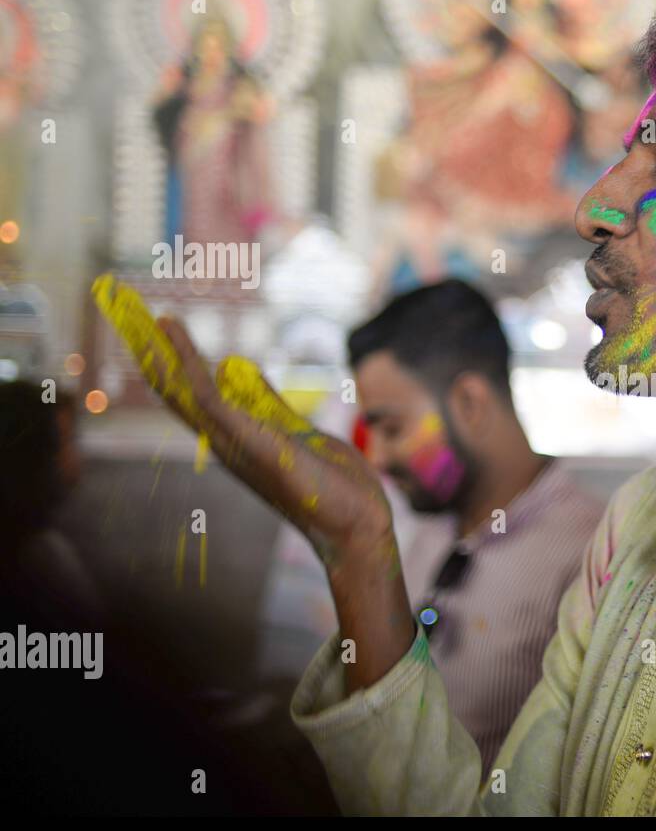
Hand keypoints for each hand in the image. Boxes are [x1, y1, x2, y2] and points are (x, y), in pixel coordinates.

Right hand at [94, 276, 413, 688]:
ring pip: (181, 391)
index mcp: (236, 438)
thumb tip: (240, 367)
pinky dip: (187, 362)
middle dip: (150, 351)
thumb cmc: (332, 485)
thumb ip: (266, 401)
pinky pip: (208, 397)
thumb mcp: (295, 430)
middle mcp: (226, 442)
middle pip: (174, 391)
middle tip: (123, 307)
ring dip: (159, 351)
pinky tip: (172, 333)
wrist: (358, 524)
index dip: (168, 357)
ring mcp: (234, 444)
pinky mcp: (250, 442)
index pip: (189, 393)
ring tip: (142, 313)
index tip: (151, 321)